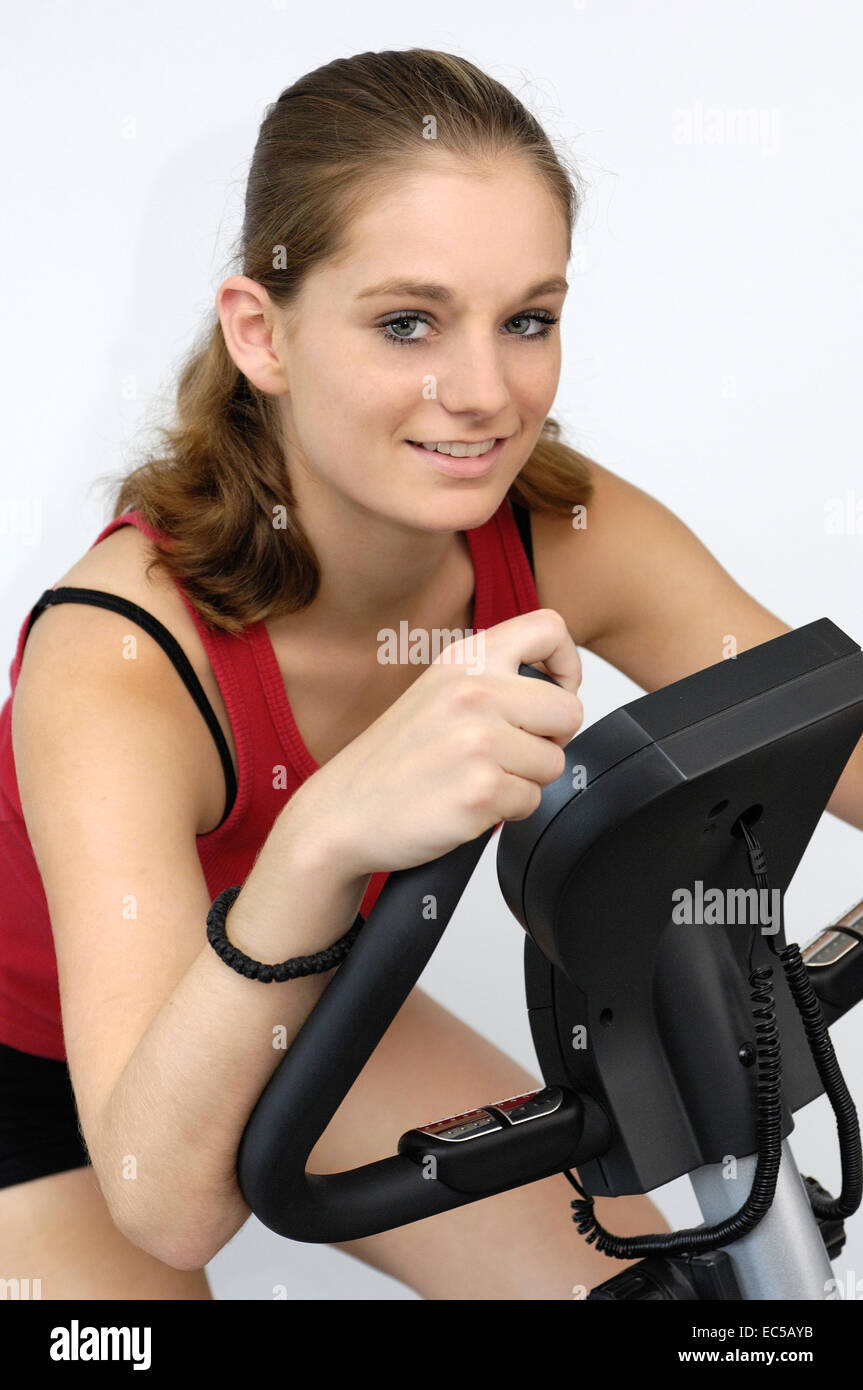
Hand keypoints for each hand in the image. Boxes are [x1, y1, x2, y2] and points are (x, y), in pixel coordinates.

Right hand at [288, 608, 583, 876]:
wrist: (342, 812)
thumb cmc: (393, 760)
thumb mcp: (438, 692)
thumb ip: (492, 678)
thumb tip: (557, 688)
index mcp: (465, 660)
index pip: (550, 629)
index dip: (566, 666)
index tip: (552, 692)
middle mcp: (473, 692)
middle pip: (568, 710)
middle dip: (548, 740)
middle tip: (507, 753)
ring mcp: (477, 740)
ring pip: (553, 762)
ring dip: (524, 780)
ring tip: (476, 778)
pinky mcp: (481, 789)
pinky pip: (532, 802)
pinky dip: (506, 811)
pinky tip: (467, 802)